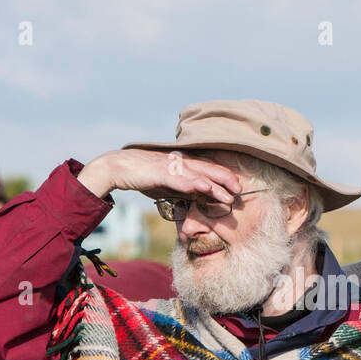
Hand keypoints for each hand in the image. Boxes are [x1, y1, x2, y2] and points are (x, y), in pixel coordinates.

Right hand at [76, 149, 240, 202]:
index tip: (237, 188)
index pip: (209, 170)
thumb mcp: (169, 186)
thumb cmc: (144, 176)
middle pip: (210, 170)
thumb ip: (185, 190)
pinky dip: (194, 184)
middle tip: (240, 191)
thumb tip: (202, 197)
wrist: (120, 168)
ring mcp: (173, 167)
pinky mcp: (162, 173)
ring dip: (216, 186)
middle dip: (227, 180)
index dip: (224, 178)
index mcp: (184, 164)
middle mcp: (182, 162)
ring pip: (200, 175)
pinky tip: (205, 189)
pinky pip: (182, 179)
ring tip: (230, 195)